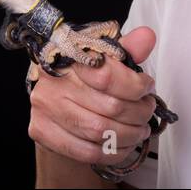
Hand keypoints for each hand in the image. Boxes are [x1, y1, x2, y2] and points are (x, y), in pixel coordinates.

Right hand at [27, 27, 158, 168]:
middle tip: (148, 112)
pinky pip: (86, 151)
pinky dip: (112, 152)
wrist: (54, 95)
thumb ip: (127, 48)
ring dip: (129, 135)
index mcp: (69, 57)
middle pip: (109, 107)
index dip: (136, 85)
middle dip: (138, 113)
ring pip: (100, 132)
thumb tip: (147, 37)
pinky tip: (124, 145)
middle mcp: (54, 82)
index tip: (147, 87)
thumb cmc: (83, 75)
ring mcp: (45, 109)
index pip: (108, 75)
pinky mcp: (42, 132)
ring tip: (141, 130)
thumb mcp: (104, 55)